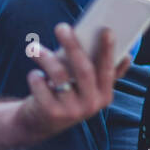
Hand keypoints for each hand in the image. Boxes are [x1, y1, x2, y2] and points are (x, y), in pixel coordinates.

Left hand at [14, 25, 129, 141]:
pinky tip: (35, 76)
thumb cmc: (66, 93)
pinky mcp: (51, 113)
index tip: (107, 30)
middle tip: (62, 27)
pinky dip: (35, 76)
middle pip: (84, 70)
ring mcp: (72, 111)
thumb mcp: (83, 86)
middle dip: (73, 46)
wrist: (41, 122)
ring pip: (59, 75)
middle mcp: (91, 105)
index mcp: (104, 95)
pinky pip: (40, 85)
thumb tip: (116, 45)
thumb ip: (96, 67)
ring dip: (45, 57)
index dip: (108, 51)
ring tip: (34, 47)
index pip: (108, 70)